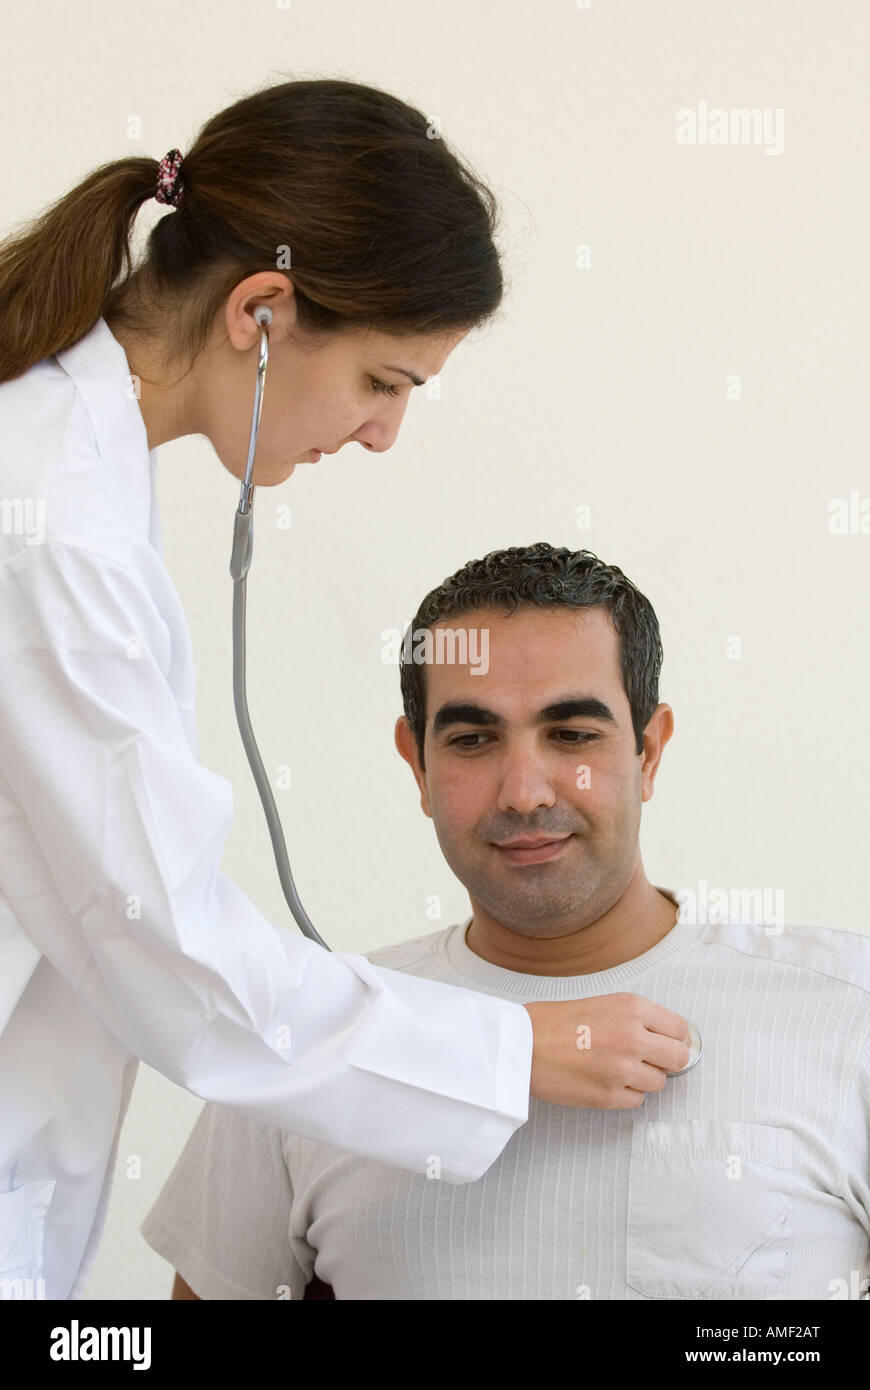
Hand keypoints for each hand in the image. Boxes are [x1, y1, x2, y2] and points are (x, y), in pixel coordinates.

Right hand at [524, 992, 691, 1108]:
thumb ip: (637, 1019)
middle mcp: (634, 1038)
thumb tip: (668, 1039)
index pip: (681, 1030)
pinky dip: (626, 1094)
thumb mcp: (604, 1004)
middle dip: (667, 1061)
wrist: (522, 1044)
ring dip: (642, 1078)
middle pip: (678, 1059)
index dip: (675, 1039)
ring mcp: (623, 1069)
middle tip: (649, 1060)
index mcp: (633, 1008)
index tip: (668, 1044)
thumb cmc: (555, 1022)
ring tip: (616, 1068)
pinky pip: (637, 1100)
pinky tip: (605, 1081)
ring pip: (658, 1083)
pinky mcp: (609, 1096)